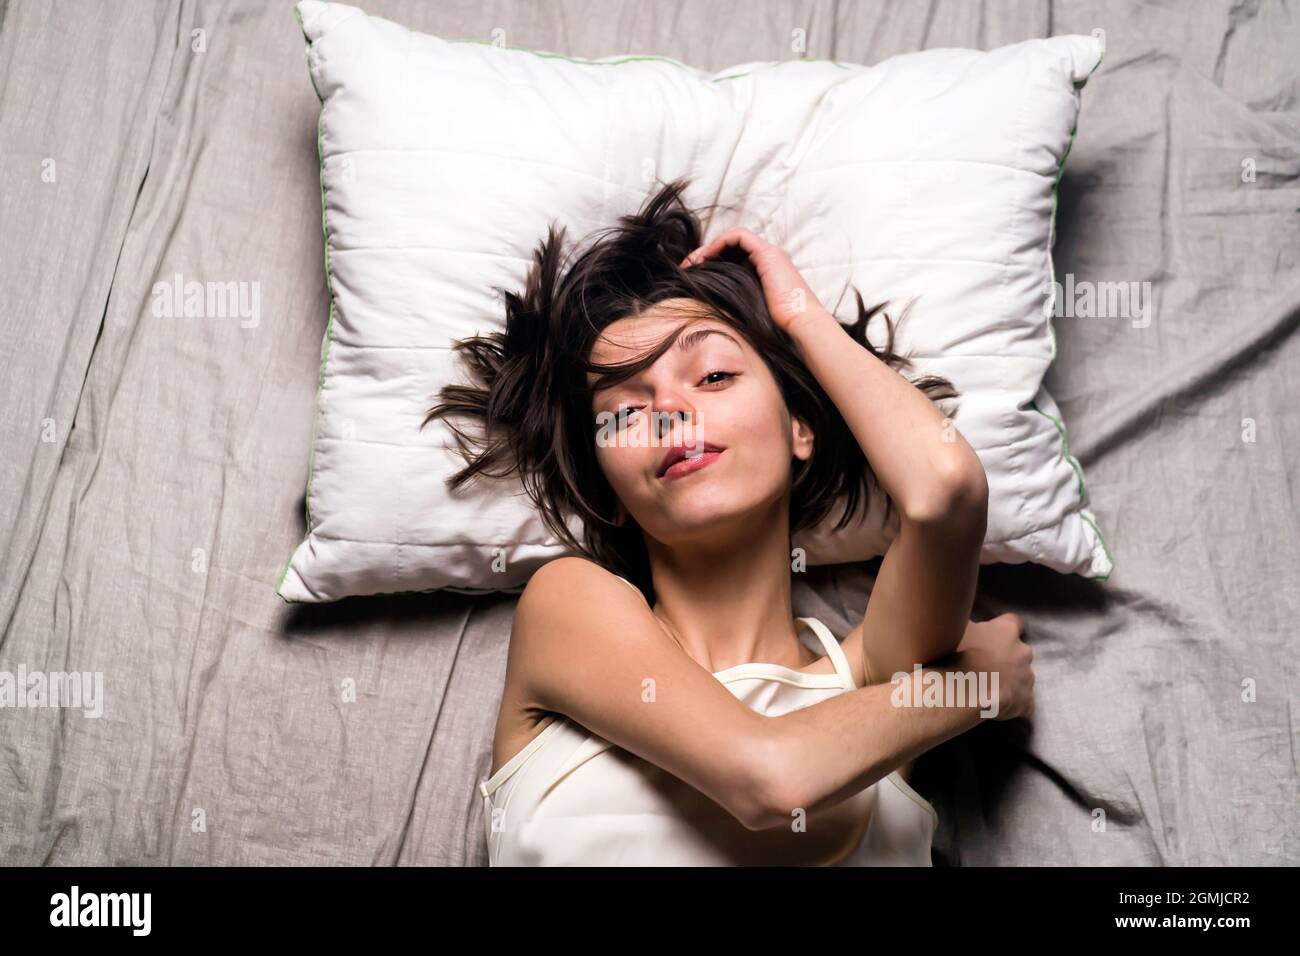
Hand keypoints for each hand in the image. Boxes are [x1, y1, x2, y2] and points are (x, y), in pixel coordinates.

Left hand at [680, 226, 827, 334]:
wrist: (800, 324)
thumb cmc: (778, 327)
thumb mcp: (750, 312)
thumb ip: (736, 304)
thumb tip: (712, 309)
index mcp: (766, 272)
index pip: (734, 258)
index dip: (712, 263)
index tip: (692, 276)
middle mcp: (769, 258)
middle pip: (731, 247)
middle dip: (706, 254)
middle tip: (687, 267)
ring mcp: (769, 253)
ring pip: (733, 238)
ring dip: (709, 247)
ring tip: (692, 263)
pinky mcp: (767, 253)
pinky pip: (738, 236)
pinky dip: (719, 243)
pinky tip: (705, 258)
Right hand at [952, 613, 1034, 720]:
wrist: (958, 691)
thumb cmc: (954, 655)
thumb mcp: (957, 629)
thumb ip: (970, 623)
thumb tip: (968, 621)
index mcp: (1006, 631)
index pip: (1014, 622)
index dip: (1003, 630)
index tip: (992, 638)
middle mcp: (1023, 651)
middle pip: (1020, 652)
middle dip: (1008, 658)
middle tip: (987, 667)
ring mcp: (1027, 678)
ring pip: (1022, 678)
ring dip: (1010, 682)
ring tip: (989, 690)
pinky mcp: (1026, 701)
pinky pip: (1025, 704)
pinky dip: (1014, 706)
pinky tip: (998, 708)